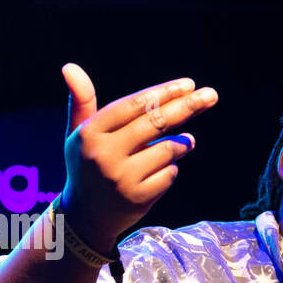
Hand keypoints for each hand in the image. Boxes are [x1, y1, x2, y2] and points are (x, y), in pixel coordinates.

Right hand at [59, 63, 217, 250]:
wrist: (85, 215)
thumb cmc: (87, 165)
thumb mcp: (79, 134)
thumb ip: (82, 101)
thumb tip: (71, 67)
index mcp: (90, 133)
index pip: (133, 105)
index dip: (163, 93)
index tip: (188, 84)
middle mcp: (105, 155)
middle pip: (155, 123)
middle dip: (186, 106)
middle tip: (211, 95)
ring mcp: (122, 178)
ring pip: (168, 150)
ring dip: (182, 144)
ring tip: (186, 142)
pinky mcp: (138, 198)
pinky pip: (169, 175)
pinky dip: (171, 169)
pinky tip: (163, 169)